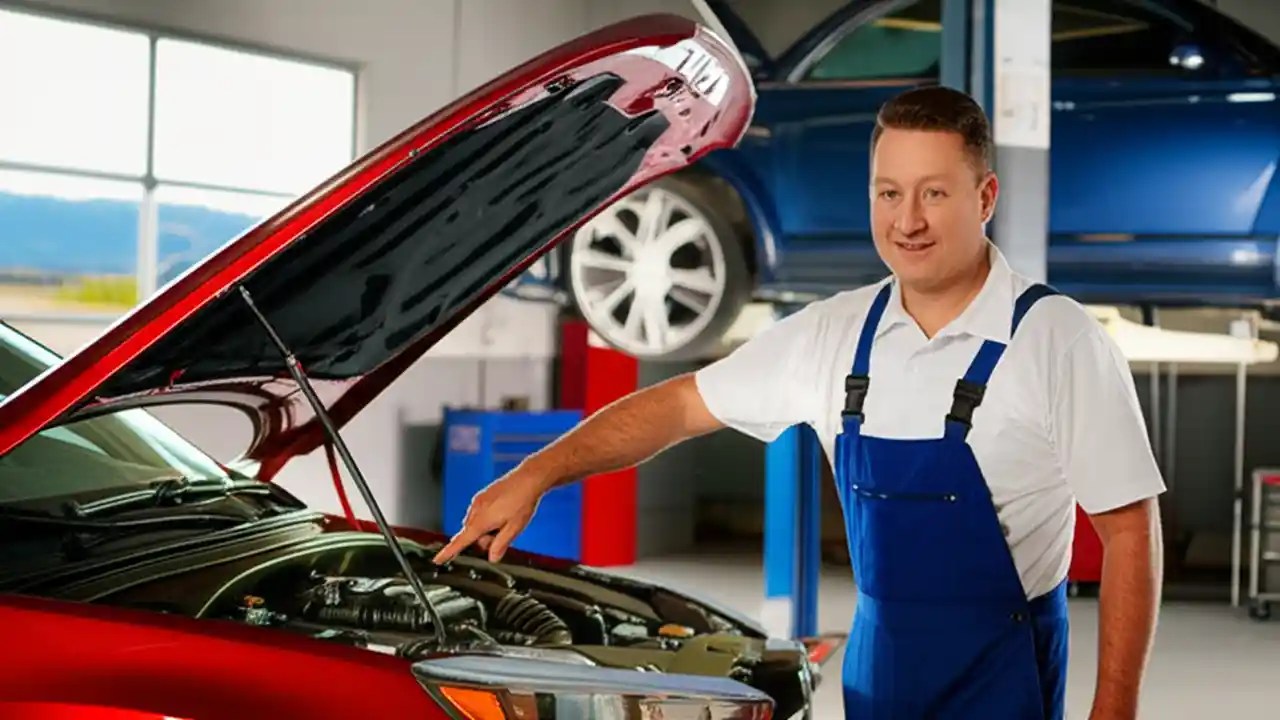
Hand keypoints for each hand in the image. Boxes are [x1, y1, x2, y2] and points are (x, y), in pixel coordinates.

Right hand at [432, 466, 547, 564]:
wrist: (528, 479)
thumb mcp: (514, 528)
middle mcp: (476, 510)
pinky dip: (487, 517)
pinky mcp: (482, 495)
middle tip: (503, 532)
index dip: (448, 552)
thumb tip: (492, 558)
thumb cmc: (523, 501)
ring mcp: (478, 501)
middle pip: (471, 534)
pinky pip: (479, 513)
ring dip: (486, 527)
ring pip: (475, 523)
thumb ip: (501, 544)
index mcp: (481, 521)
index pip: (461, 541)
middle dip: (484, 538)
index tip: (437, 559)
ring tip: (506, 518)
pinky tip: (504, 511)